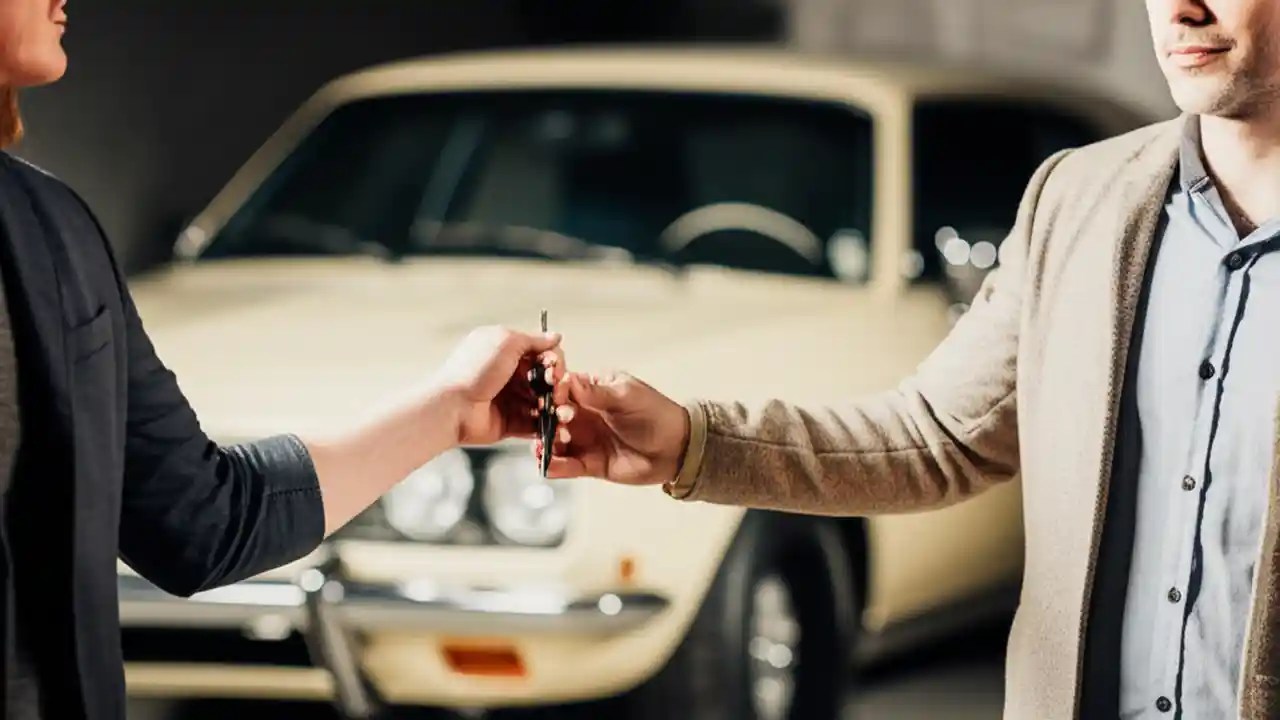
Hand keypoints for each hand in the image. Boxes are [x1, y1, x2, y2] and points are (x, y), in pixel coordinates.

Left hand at [431, 326, 567, 445]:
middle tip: (554, 390)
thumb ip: (533, 339)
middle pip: (547, 379)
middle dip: (557, 385)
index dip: (554, 362)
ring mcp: (510, 400)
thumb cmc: (475, 369)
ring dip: (557, 406)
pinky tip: (557, 425)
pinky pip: (535, 424)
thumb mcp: (505, 342)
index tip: (553, 369)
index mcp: (507, 352)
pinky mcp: (510, 423)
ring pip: (545, 402)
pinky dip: (549, 426)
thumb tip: (556, 336)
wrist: (453, 406)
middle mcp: (510, 374)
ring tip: (558, 411)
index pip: (542, 354)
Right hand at [543, 371, 689, 485]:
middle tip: (556, 425)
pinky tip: (549, 465)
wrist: (677, 449)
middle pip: (551, 415)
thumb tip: (566, 380)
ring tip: (548, 446)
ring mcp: (584, 438)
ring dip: (546, 443)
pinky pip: (565, 465)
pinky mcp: (588, 463)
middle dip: (547, 420)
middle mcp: (583, 413)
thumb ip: (596, 393)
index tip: (551, 400)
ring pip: (554, 440)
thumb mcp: (626, 397)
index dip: (552, 393)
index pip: (562, 388)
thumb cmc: (655, 414)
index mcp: (591, 390)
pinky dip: (554, 466)